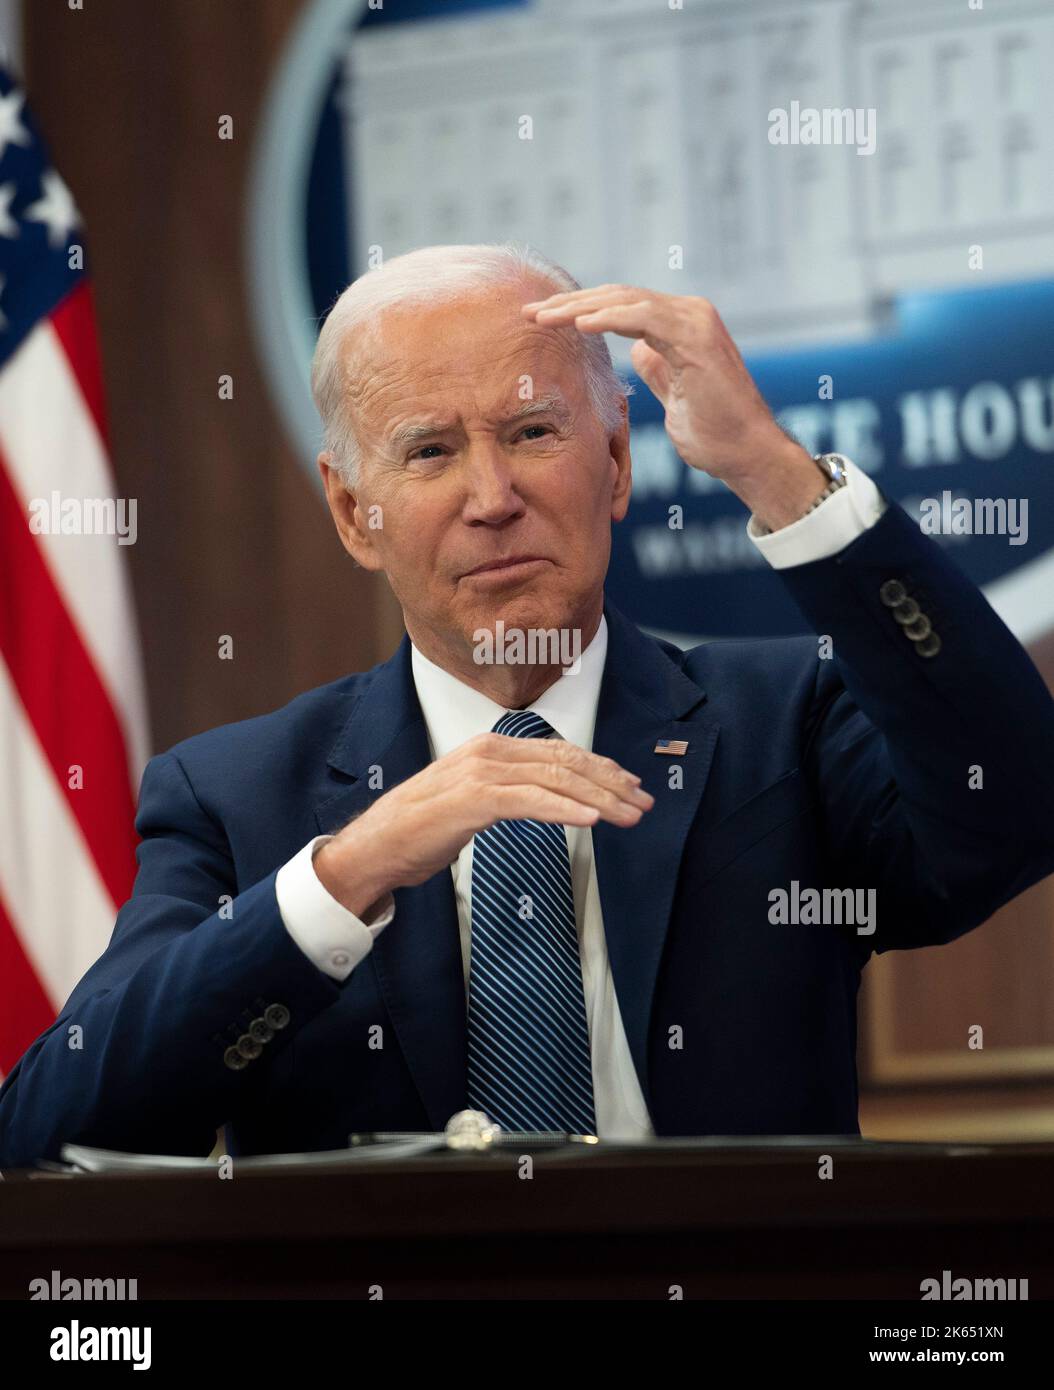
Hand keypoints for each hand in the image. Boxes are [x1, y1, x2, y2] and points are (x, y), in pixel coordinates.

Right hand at [314, 733, 653, 914]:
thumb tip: (549, 799)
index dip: (600, 768)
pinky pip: (530, 801)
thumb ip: (509, 792)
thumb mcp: (474, 801)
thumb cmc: (422, 831)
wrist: (376, 846)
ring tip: (629, 815)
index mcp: (492, 747)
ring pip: (555, 779)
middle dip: (610, 782)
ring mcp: (481, 772)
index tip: (630, 785)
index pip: (559, 752)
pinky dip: (565, 809)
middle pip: (565, 762)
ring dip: (599, 798)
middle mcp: (489, 751)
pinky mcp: (473, 799)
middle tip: (643, 802)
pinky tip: (592, 820)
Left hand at [522, 285, 823, 527]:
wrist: (747, 454)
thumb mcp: (674, 395)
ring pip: (626, 301)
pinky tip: (579, 324)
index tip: (542, 320)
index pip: (621, 306)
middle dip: (569, 304)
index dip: (579, 310)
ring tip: (542, 317)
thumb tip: (636, 351)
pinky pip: (645, 319)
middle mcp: (690, 314)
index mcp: (681, 325)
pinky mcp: (697, 339)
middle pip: (618, 297)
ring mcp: (695, 322)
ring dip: (579, 308)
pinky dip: (610, 318)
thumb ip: (657, 367)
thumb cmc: (713, 434)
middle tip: (528, 312)